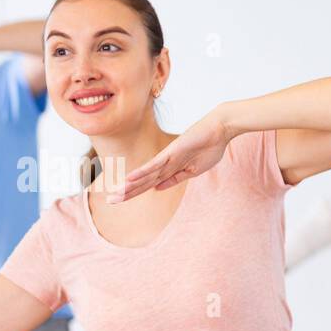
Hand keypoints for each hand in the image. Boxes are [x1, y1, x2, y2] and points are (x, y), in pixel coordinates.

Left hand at [116, 111, 230, 202]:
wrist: (220, 130)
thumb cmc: (210, 147)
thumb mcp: (193, 171)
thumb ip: (175, 179)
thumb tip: (157, 188)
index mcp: (171, 169)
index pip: (149, 183)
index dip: (134, 192)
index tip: (120, 199)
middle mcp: (165, 164)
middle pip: (143, 181)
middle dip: (127, 192)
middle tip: (110, 201)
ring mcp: (167, 157)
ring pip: (145, 175)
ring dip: (130, 186)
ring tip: (115, 195)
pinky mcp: (171, 152)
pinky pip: (154, 165)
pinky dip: (142, 173)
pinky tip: (129, 180)